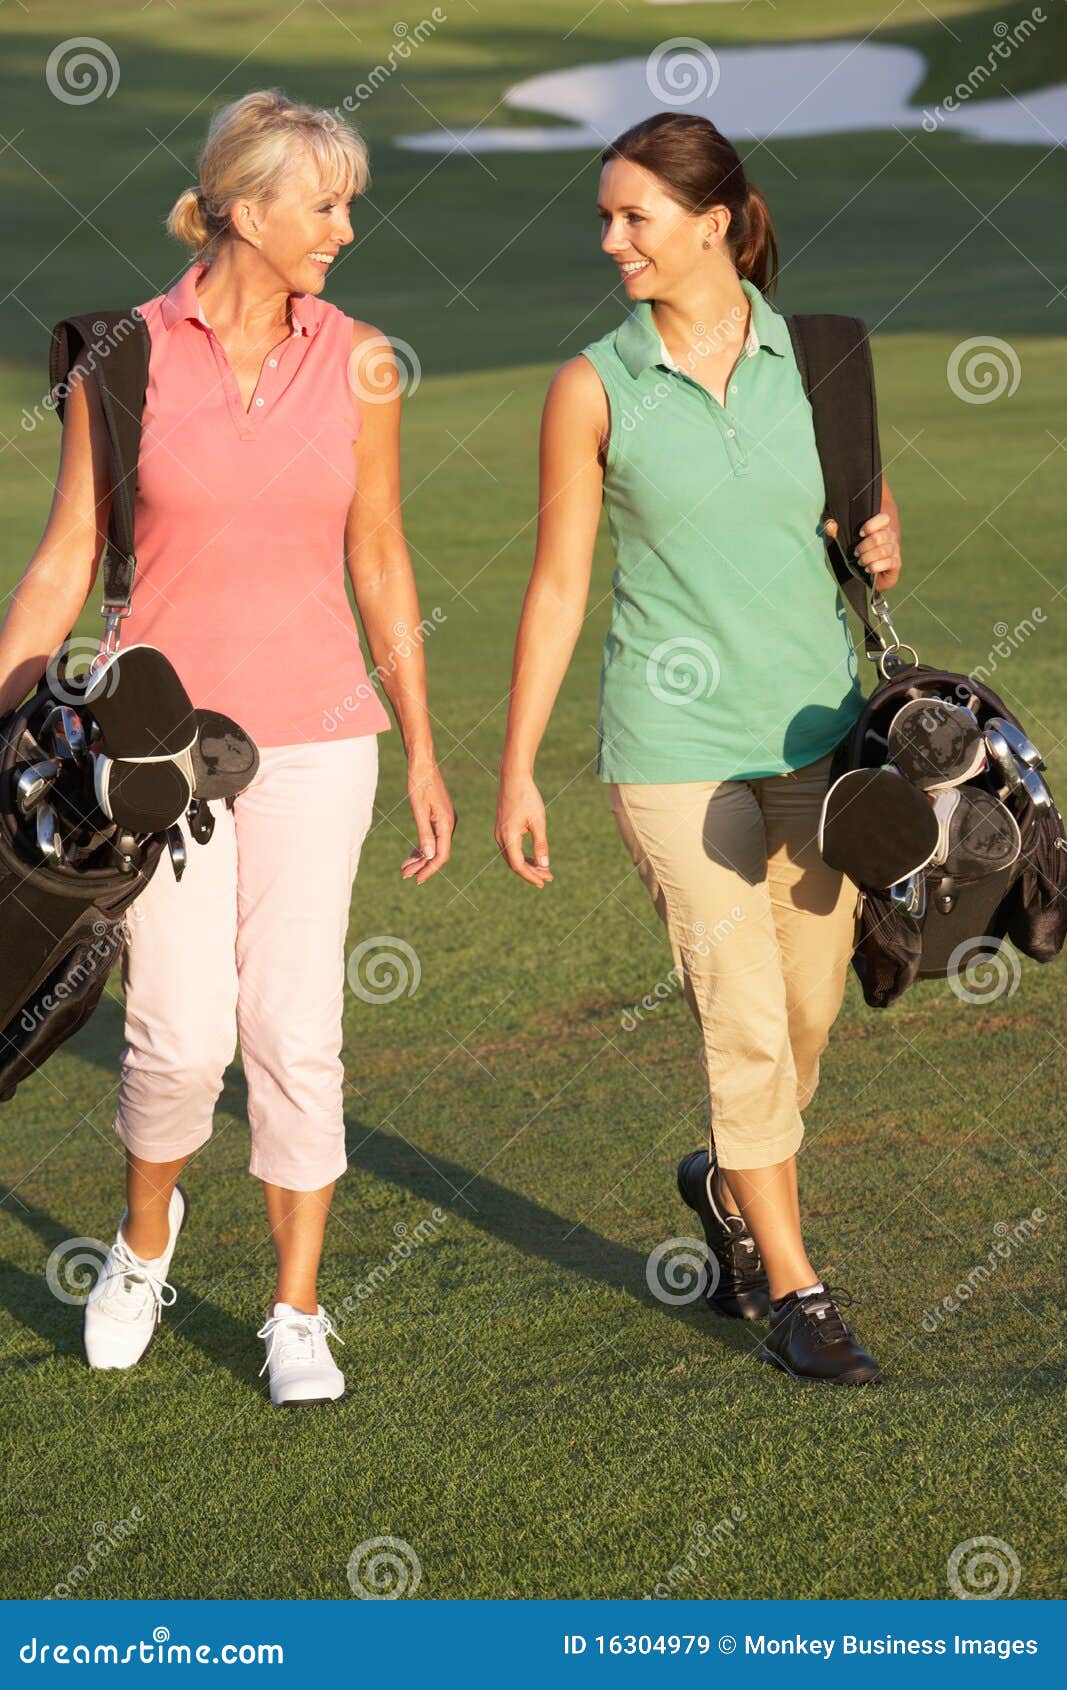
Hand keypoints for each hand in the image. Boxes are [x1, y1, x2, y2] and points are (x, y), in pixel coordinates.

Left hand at [402, 756, 455, 884]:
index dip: (429, 869)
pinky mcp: (439, 817)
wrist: (422, 763)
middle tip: (404, 876)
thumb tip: (429, 856)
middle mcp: (448, 824)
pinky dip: (422, 847)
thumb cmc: (419, 783)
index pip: (441, 855)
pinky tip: (412, 854)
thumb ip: (424, 834)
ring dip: (420, 858)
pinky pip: (432, 837)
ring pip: (434, 846)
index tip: (417, 880)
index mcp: (446, 823)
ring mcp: (444, 820)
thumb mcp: (418, 810)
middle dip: (421, 866)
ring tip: (404, 868)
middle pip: (437, 853)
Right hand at [495, 770, 552, 887]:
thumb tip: (544, 865)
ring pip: (512, 857)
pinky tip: (534, 857)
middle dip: (531, 872)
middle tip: (548, 878)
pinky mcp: (502, 828)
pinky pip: (511, 849)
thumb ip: (541, 844)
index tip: (543, 882)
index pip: (518, 865)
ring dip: (527, 865)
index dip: (531, 876)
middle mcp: (501, 837)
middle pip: (514, 864)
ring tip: (543, 870)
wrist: (514, 778)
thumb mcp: (538, 822)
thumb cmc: (527, 797)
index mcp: (508, 837)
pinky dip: (522, 855)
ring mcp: (500, 833)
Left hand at [826, 511, 900, 592]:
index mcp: (880, 527)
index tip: (859, 533)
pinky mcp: (896, 563)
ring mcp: (894, 549)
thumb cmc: (855, 554)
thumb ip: (835, 531)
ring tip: (860, 562)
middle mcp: (890, 536)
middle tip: (855, 553)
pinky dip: (876, 566)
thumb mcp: (842, 541)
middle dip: (865, 546)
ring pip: (884, 550)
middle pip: (881, 537)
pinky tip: (868, 569)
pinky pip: (890, 562)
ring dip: (869, 557)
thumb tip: (830, 525)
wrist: (866, 577)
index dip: (872, 525)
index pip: (884, 518)